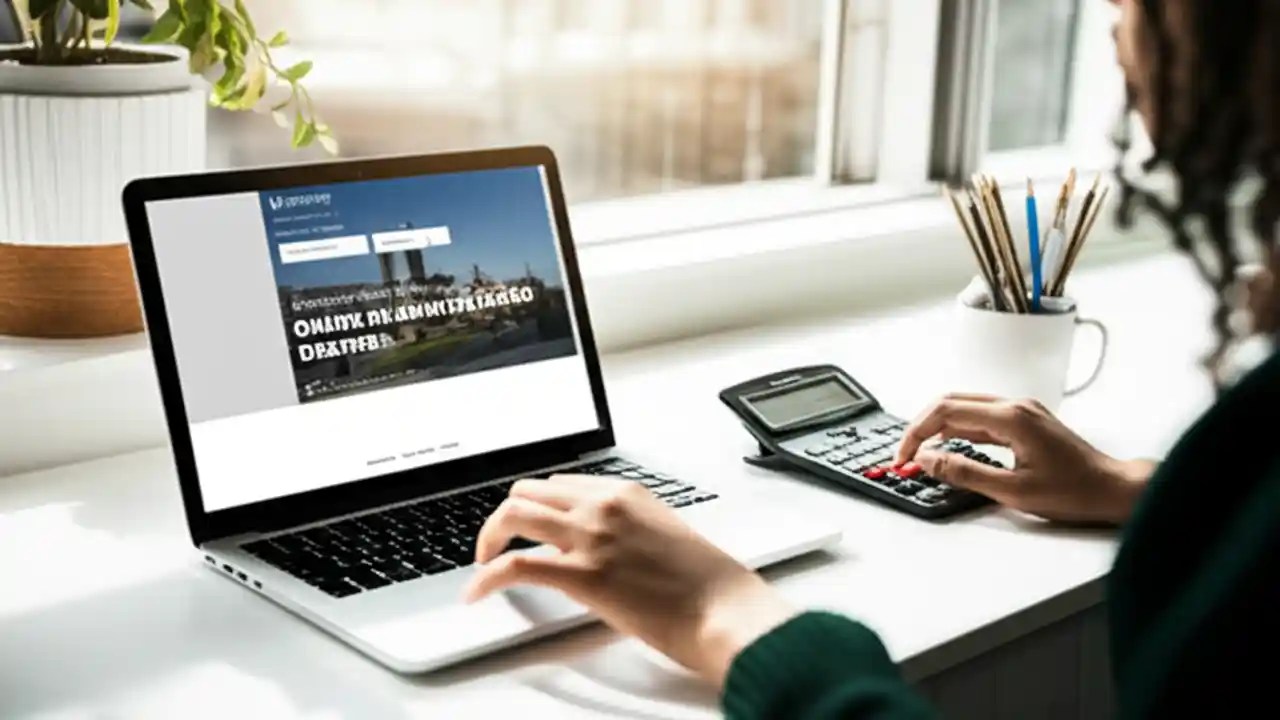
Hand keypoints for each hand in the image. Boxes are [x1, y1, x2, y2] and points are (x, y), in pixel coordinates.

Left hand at [464, 475, 796, 684]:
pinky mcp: (583, 574)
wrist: (724, 610)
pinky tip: (478, 592)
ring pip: (514, 514)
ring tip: (482, 561)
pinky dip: (487, 577)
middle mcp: (604, 505)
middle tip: (498, 544)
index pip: (558, 484)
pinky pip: (516, 565)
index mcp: (626, 492)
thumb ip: (626, 529)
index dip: (533, 505)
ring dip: (488, 537)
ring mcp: (592, 537)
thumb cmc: (705, 583)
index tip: (523, 525)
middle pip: (528, 491)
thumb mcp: (663, 534)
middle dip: (505, 517)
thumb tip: (598, 544)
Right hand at [894, 395, 1151, 524]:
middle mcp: (1015, 405)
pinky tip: (949, 447)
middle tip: (905, 454)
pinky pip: (981, 416)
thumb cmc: (1074, 492)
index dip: (917, 433)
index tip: (903, 457)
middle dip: (921, 426)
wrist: (1113, 489)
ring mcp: (1021, 410)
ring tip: (922, 454)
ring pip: (964, 406)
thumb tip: (927, 460)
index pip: (946, 411)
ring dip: (938, 426)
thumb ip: (965, 473)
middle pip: (951, 401)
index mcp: (1011, 417)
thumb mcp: (1013, 491)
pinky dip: (958, 429)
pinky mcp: (1025, 420)